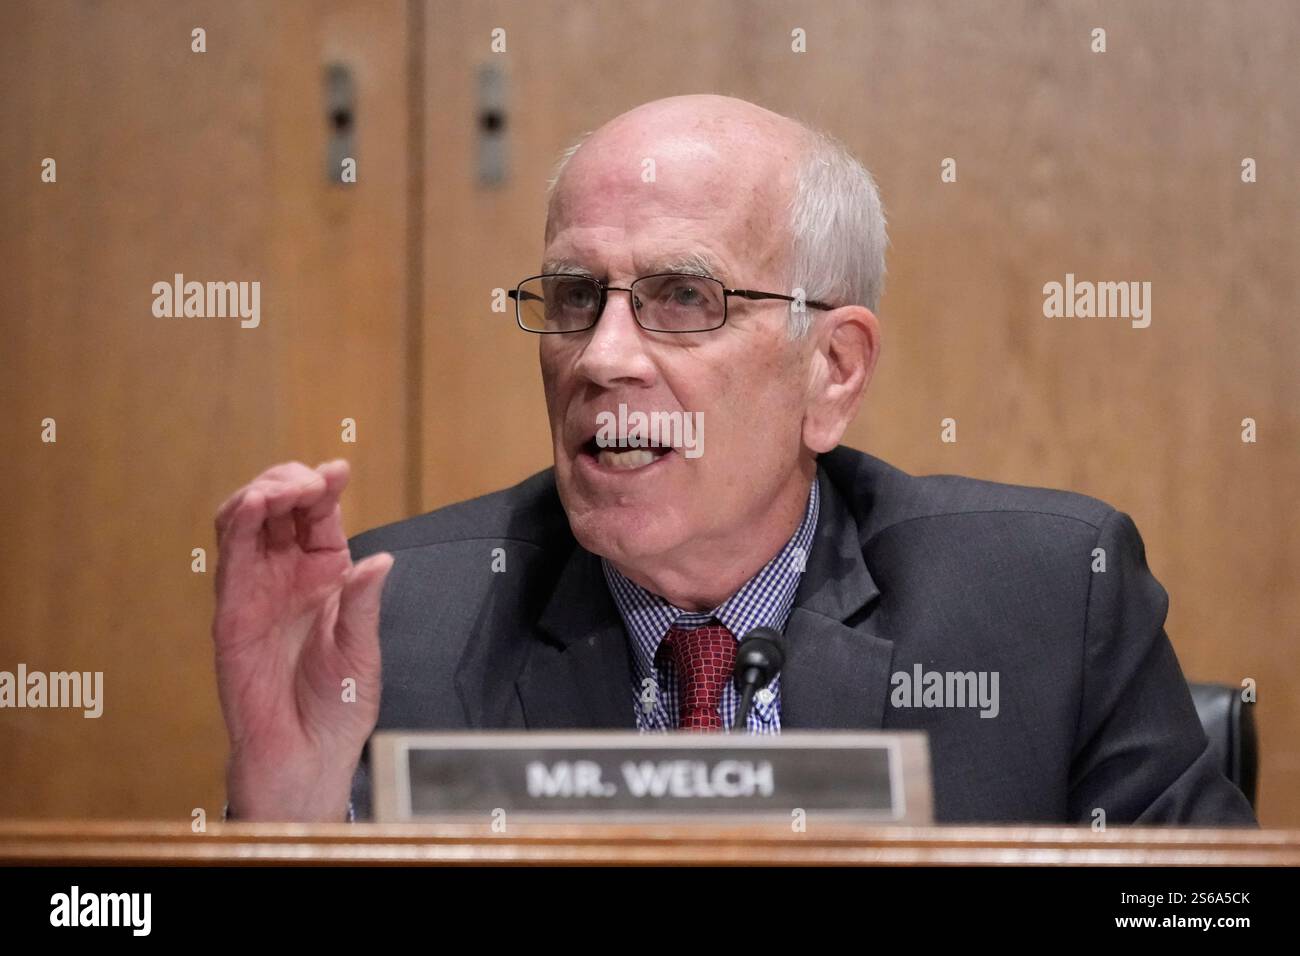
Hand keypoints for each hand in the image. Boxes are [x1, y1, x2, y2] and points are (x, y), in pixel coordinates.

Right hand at [212, 460, 391, 820]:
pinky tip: (253, 505)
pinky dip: (237, 523)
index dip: (325, 487)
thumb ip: (364, 603)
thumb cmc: (339, 707)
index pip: (318, 515)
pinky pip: (228, 558)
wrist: (308, 755)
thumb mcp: (363, 649)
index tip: (339, 470)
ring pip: (244, 520)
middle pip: (278, 506)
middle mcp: (287, 575)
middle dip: (291, 480)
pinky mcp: (231, 611)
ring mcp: (255, 589)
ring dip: (261, 492)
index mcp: (325, 575)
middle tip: (312, 481)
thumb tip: (381, 560)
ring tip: (284, 487)